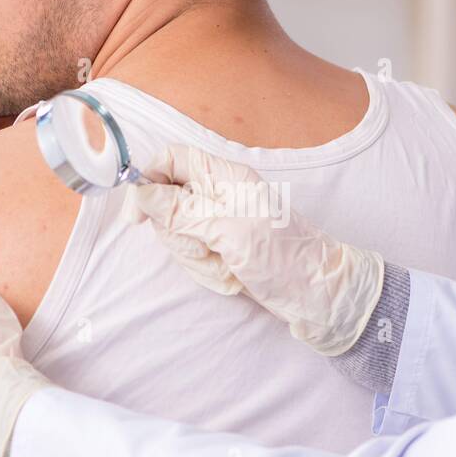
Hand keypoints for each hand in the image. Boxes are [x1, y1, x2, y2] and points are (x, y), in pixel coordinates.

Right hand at [122, 144, 384, 355]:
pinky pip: (193, 258)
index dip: (148, 182)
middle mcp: (219, 195)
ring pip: (177, 234)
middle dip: (180, 234)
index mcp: (225, 176)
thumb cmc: (283, 257)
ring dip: (197, 259)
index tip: (137, 218)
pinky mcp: (221, 251)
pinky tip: (232, 279)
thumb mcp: (228, 229)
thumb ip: (181, 210)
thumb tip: (141, 193)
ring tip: (227, 267)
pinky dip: (208, 273)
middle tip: (208, 248)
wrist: (318, 296)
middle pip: (166, 202)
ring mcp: (219, 224)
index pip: (171, 159)